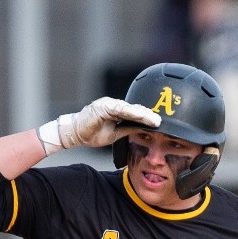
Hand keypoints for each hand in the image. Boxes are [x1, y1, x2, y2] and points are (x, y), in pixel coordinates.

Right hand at [37, 97, 160, 154]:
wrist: (75, 134)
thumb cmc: (93, 132)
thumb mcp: (115, 134)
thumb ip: (128, 129)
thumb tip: (143, 130)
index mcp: (117, 110)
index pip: (136, 113)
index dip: (148, 117)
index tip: (160, 123)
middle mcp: (114, 105)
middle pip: (135, 109)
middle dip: (149, 115)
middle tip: (162, 121)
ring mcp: (108, 104)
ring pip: (129, 108)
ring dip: (143, 114)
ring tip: (155, 120)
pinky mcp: (102, 107)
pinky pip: (120, 109)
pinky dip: (131, 113)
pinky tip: (141, 116)